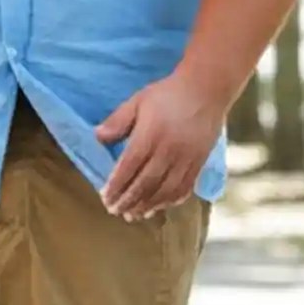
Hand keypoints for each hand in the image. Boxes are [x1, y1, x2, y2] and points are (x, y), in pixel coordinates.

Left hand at [96, 69, 225, 220]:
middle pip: (146, 183)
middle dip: (128, 200)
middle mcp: (169, 150)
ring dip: (148, 206)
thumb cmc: (167, 94)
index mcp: (150, 135)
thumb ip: (118, 121)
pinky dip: (170, 201)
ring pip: (165, 190)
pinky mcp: (199, 162)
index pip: (129, 167)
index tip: (105, 197)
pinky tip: (158, 207)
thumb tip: (97, 137)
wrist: (207, 89)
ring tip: (133, 215)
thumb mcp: (138, 101)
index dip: (116, 185)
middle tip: (114, 211)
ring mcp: (187, 158)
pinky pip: (185, 188)